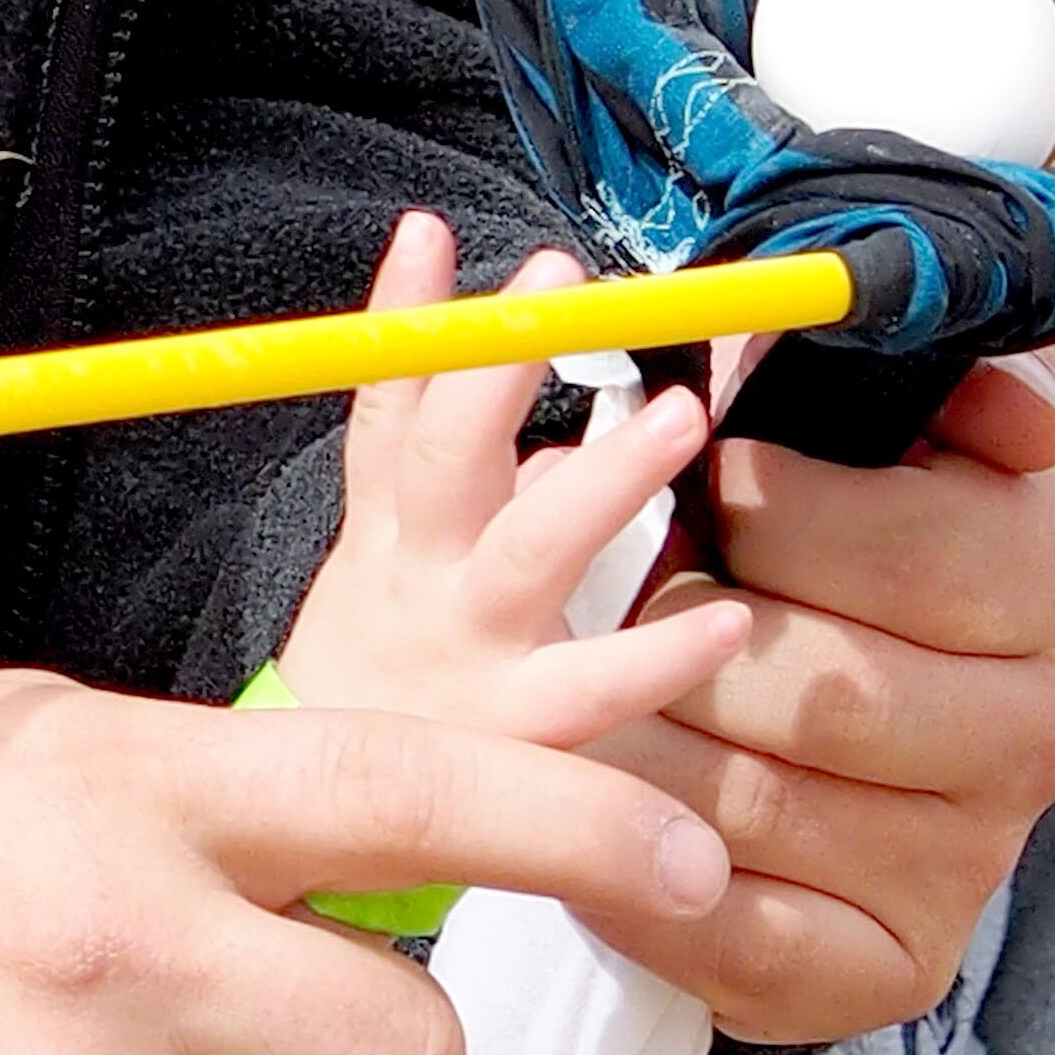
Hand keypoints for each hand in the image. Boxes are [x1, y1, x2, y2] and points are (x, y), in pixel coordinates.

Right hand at [284, 215, 748, 742]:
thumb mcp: (388, 544)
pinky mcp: (517, 742)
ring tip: (682, 417)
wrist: (326, 822)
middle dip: (501, 366)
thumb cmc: (386, 655)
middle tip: (565, 286)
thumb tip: (512, 357)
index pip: (386, 402)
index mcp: (388, 526)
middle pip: (444, 455)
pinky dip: (659, 655)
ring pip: (525, 552)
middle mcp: (419, 577)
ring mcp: (468, 655)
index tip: (430, 232)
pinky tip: (727, 618)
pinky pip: (593, 691)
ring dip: (604, 481)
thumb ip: (445, 446)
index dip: (405, 318)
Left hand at [572, 338, 1054, 1042]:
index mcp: (1052, 578)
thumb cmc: (827, 526)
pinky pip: (741, 939)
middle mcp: (1038, 730)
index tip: (703, 482)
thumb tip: (1009, 398)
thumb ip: (918, 363)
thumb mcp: (875, 412)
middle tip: (607, 595)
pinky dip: (637, 882)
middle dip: (676, 635)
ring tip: (557, 695)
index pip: (893, 545)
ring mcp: (971, 860)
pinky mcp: (890, 963)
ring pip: (755, 808)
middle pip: (821, 691)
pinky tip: (577, 819)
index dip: (767, 510)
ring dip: (629, 749)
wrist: (826, 705)